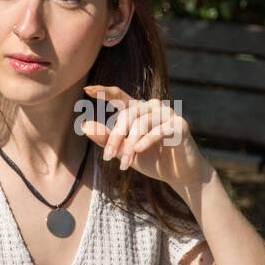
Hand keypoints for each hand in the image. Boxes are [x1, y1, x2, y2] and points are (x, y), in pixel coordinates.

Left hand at [81, 84, 210, 189]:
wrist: (179, 174)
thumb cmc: (152, 160)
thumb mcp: (125, 152)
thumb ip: (106, 139)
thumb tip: (84, 125)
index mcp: (138, 110)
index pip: (119, 96)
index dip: (104, 92)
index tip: (87, 90)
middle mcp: (153, 107)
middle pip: (127, 115)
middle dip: (115, 137)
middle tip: (107, 157)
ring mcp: (167, 114)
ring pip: (141, 123)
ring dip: (130, 145)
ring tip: (124, 165)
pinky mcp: (180, 125)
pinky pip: (158, 130)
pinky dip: (146, 141)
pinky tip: (138, 151)